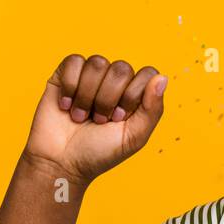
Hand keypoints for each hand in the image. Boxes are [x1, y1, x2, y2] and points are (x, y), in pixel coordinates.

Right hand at [22, 54, 166, 186]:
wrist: (61, 162)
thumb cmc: (98, 153)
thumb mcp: (133, 138)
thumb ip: (152, 109)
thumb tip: (162, 78)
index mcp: (135, 95)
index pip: (147, 73)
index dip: (133, 95)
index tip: (119, 118)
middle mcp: (114, 82)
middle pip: (122, 68)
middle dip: (108, 99)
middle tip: (99, 120)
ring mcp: (90, 77)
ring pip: (98, 63)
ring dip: (88, 95)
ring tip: (80, 116)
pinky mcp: (65, 74)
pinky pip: (74, 61)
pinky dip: (70, 86)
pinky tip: (66, 106)